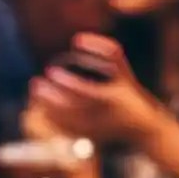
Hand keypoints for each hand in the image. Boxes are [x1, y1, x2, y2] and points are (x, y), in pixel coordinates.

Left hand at [29, 34, 161, 144]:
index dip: (66, 82)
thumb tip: (76, 38)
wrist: (142, 127)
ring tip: (36, 92)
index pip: (85, 91)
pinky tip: (43, 107)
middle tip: (35, 84)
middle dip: (50, 96)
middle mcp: (104, 116)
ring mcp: (96, 130)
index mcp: (113, 98)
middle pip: (71, 108)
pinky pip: (66, 130)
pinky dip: (53, 118)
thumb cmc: (130, 93)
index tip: (50, 71)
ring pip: (65, 121)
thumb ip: (108, 51)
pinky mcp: (89, 138)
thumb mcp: (122, 71)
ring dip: (48, 106)